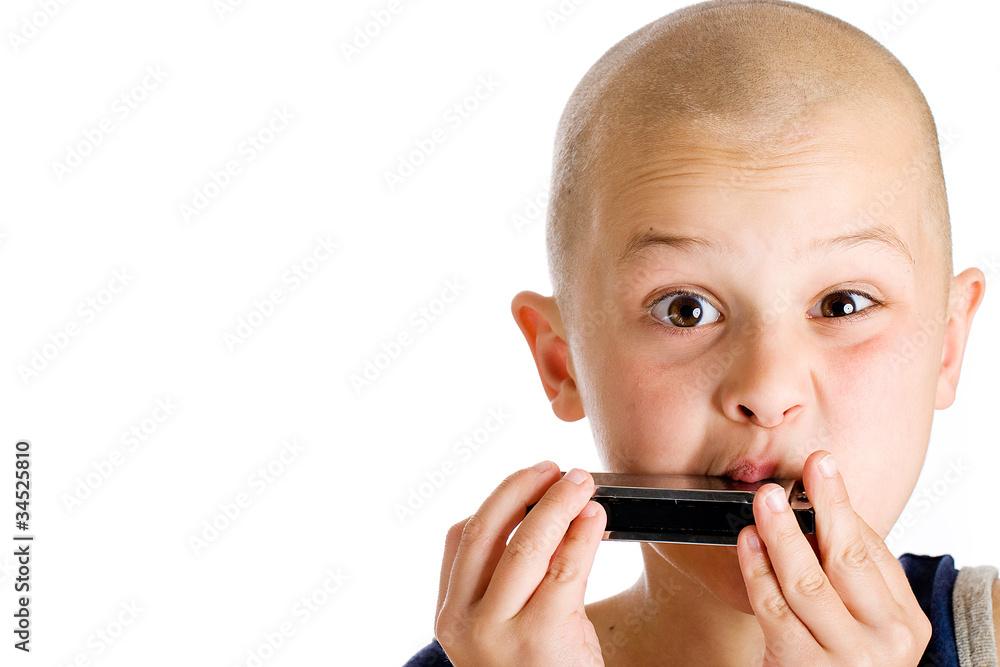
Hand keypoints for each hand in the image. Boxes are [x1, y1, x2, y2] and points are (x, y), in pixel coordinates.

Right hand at [434, 462, 607, 665]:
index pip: (460, 538)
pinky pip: (566, 570)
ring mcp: (498, 632)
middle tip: (556, 468)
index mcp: (450, 615)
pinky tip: (596, 518)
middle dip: (522, 489)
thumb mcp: (510, 626)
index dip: (497, 500)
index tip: (530, 481)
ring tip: (582, 483)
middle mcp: (464, 622)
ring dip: (557, 504)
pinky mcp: (540, 639)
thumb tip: (547, 513)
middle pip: (487, 531)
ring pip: (526, 545)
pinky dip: (583, 535)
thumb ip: (512, 579)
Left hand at [737, 450, 932, 665]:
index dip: (843, 504)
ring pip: (806, 581)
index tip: (822, 467)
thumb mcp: (863, 621)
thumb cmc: (839, 657)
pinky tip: (747, 542)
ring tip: (764, 500)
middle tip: (804, 470)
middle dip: (824, 506)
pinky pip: (773, 610)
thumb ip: (852, 574)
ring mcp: (846, 660)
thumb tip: (825, 505)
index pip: (873, 551)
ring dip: (781, 534)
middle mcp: (885, 643)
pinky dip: (756, 570)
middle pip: (847, 559)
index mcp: (906, 623)